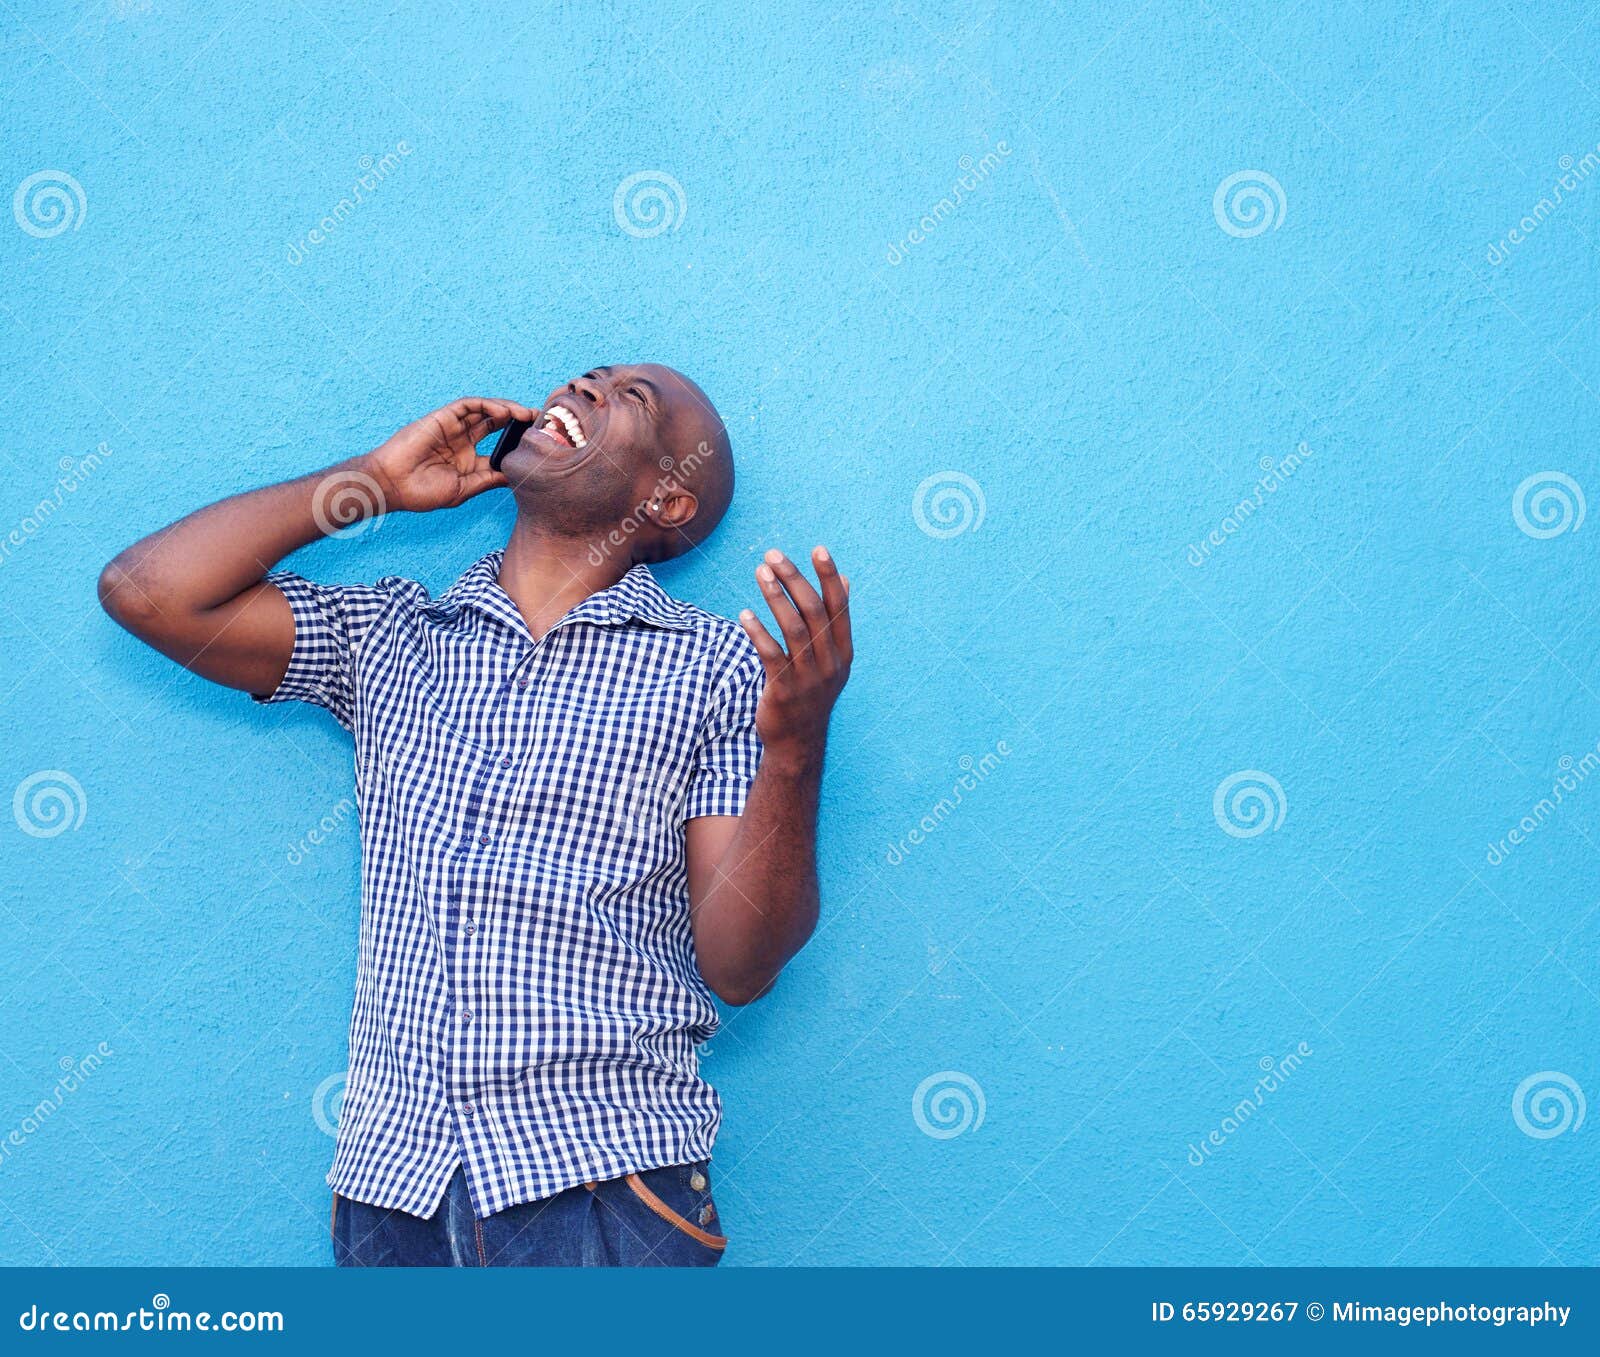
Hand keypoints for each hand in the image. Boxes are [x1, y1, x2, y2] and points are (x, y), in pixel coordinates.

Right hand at [364, 397, 537, 512]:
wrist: (391, 485)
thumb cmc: (422, 492)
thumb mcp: (463, 489)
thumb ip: (489, 479)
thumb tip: (516, 476)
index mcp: (469, 459)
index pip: (499, 445)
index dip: (518, 442)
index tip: (540, 444)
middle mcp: (463, 441)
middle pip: (497, 424)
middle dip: (519, 421)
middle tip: (540, 421)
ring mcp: (453, 428)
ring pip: (486, 410)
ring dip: (508, 409)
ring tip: (527, 414)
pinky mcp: (443, 418)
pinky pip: (469, 405)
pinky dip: (487, 405)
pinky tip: (503, 412)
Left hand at [740, 547, 852, 763]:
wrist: (797, 742)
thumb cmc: (810, 691)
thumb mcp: (830, 658)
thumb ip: (835, 621)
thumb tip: (846, 580)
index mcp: (843, 651)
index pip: (839, 607)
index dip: (829, 577)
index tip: (819, 548)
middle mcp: (830, 663)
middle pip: (814, 612)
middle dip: (794, 579)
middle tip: (772, 555)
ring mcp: (809, 678)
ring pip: (793, 629)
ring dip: (775, 597)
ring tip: (759, 573)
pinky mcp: (784, 690)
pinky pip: (771, 655)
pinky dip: (758, 632)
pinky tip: (744, 614)